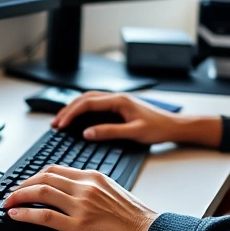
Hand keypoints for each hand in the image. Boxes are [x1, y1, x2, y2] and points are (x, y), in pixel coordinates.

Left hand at [2, 165, 158, 230]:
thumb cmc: (131, 216)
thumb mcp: (109, 191)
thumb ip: (88, 187)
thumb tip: (63, 192)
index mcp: (92, 176)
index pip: (54, 170)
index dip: (33, 176)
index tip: (24, 184)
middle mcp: (85, 187)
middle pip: (43, 178)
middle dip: (22, 185)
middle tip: (11, 194)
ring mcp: (81, 206)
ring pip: (40, 193)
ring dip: (18, 197)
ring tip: (9, 203)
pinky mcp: (79, 226)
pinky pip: (44, 216)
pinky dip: (26, 214)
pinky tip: (16, 215)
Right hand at [52, 91, 221, 146]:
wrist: (174, 126)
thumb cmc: (158, 128)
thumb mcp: (133, 133)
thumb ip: (109, 132)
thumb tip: (87, 133)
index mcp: (118, 100)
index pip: (88, 103)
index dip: (71, 113)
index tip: (60, 124)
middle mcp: (116, 97)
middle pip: (85, 99)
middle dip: (67, 110)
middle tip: (55, 123)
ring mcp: (117, 100)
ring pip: (89, 100)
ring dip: (74, 108)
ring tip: (61, 120)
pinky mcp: (119, 106)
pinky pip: (96, 104)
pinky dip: (83, 110)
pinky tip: (78, 118)